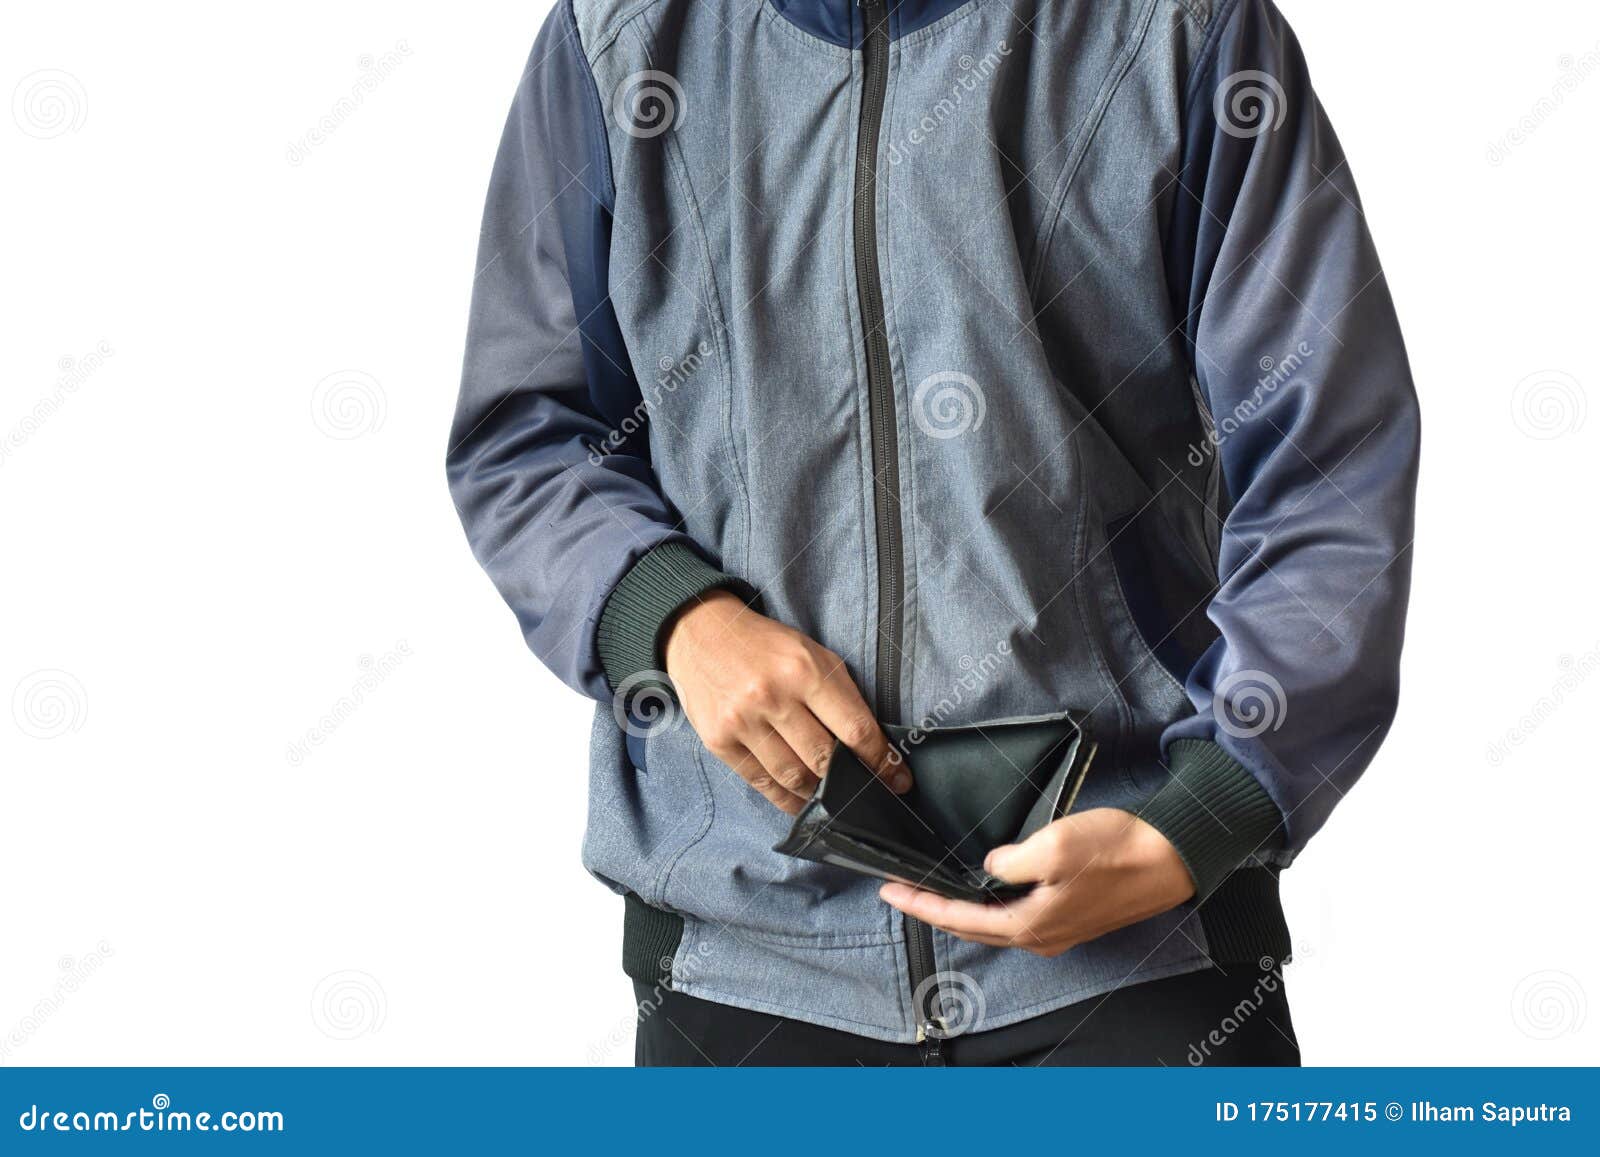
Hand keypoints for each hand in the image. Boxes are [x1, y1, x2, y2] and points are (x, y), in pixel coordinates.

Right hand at [662, 590, 907, 812]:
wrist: (702, 633)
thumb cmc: (767, 646)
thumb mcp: (812, 654)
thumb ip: (840, 695)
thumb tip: (871, 744)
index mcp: (805, 670)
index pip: (855, 729)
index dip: (881, 761)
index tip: (898, 780)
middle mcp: (773, 697)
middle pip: (825, 759)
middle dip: (853, 783)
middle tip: (868, 794)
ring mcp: (743, 721)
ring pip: (793, 777)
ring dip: (819, 794)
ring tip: (834, 798)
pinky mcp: (719, 740)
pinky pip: (760, 782)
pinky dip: (785, 798)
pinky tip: (801, 801)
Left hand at [879, 809, 1194, 955]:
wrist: (1173, 857)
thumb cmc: (1116, 850)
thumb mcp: (1053, 847)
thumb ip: (1010, 861)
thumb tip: (989, 866)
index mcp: (1030, 925)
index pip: (959, 919)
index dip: (920, 904)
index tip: (888, 890)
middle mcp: (1040, 937)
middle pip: (972, 928)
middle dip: (933, 910)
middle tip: (900, 891)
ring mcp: (1059, 931)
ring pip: (994, 925)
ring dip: (960, 910)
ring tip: (932, 891)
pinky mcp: (1072, 918)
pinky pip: (1017, 918)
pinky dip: (989, 906)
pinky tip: (984, 889)